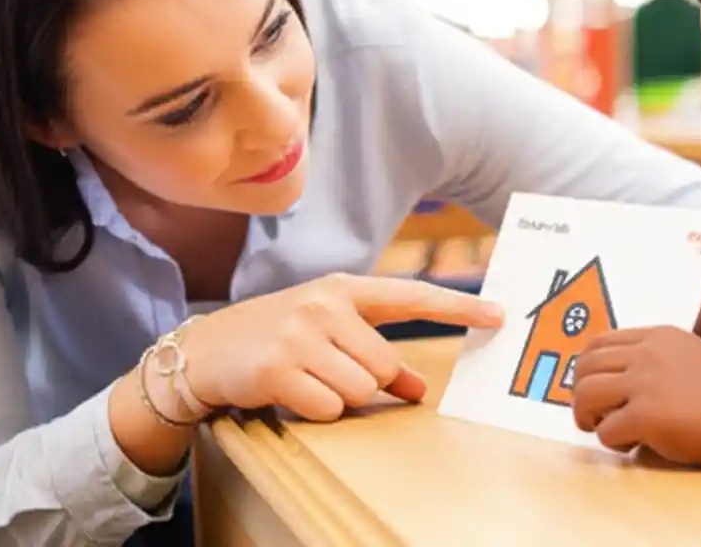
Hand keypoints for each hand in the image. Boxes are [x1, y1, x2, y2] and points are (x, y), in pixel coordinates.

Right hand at [184, 273, 502, 420]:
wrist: (202, 350)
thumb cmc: (275, 338)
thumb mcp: (324, 330)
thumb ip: (372, 352)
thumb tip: (417, 390)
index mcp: (342, 289)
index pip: (411, 296)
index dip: (458, 308)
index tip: (498, 315)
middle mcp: (324, 306)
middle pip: (386, 366)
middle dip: (369, 383)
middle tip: (331, 373)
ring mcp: (300, 335)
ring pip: (361, 390)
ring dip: (340, 398)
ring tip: (307, 380)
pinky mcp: (278, 368)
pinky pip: (328, 408)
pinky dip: (315, 411)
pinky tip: (289, 392)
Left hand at [571, 326, 700, 465]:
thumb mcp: (688, 357)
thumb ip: (653, 361)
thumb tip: (613, 383)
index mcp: (656, 336)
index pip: (598, 343)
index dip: (588, 369)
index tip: (595, 388)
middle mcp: (646, 353)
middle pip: (584, 367)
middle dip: (581, 393)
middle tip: (594, 414)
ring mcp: (645, 383)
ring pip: (585, 395)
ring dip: (588, 416)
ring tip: (607, 429)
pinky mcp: (646, 416)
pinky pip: (606, 431)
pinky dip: (612, 442)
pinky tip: (633, 444)